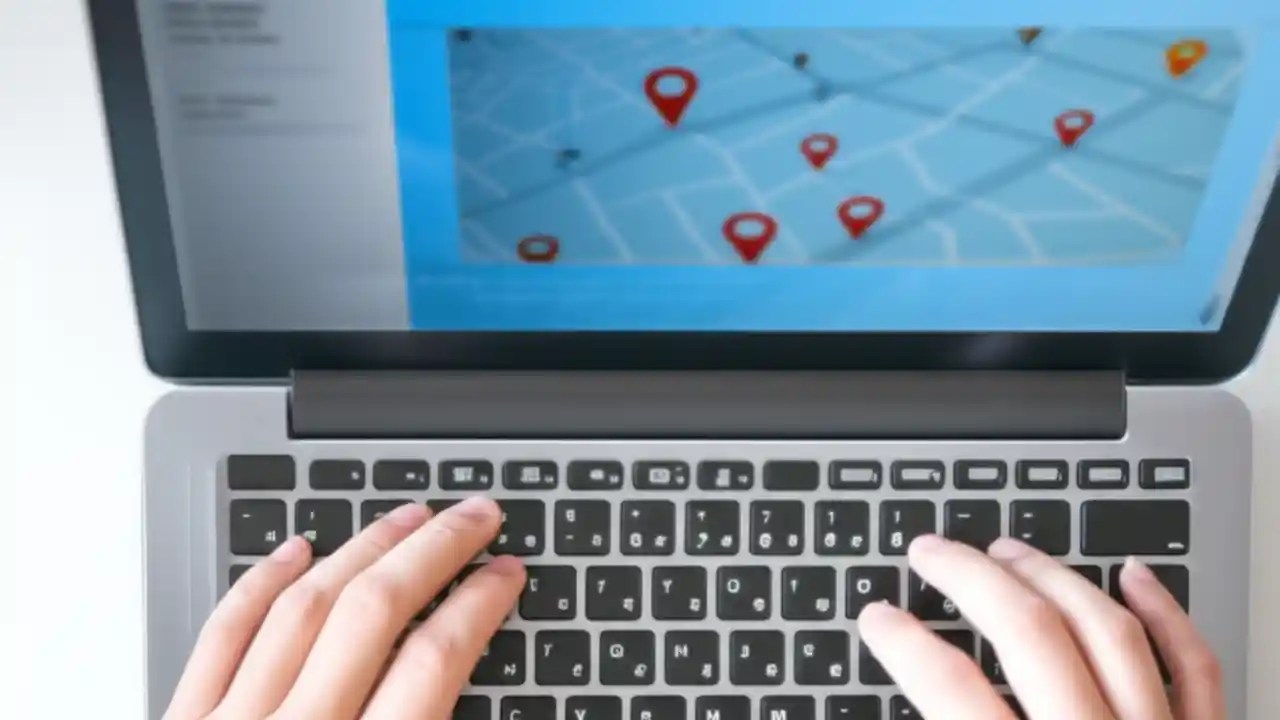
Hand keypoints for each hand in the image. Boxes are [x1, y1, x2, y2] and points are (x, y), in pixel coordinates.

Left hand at [165, 497, 523, 719]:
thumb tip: (469, 671)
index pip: (435, 660)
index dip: (481, 604)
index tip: (506, 574)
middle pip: (375, 611)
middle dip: (436, 549)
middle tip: (475, 515)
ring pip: (305, 606)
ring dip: (363, 549)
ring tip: (408, 516)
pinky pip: (223, 635)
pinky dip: (261, 583)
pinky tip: (296, 549)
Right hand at [859, 535, 1224, 719]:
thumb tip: (911, 693)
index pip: (952, 689)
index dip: (903, 644)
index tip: (878, 618)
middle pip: (1029, 636)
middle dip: (969, 579)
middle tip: (930, 552)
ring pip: (1109, 632)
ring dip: (1052, 579)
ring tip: (1007, 552)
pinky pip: (1195, 667)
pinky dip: (1168, 614)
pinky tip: (1135, 574)